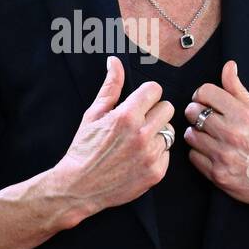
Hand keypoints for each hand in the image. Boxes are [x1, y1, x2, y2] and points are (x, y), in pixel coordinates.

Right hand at [51, 55, 173, 217]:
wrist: (79, 187)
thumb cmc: (84, 149)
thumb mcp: (93, 114)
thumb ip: (110, 86)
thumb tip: (115, 61)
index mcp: (126, 116)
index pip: (155, 90)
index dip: (146, 95)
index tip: (138, 103)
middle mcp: (142, 134)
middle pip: (167, 108)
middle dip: (154, 112)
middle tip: (138, 123)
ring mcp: (151, 155)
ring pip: (169, 131)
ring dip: (157, 134)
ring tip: (137, 142)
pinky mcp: (156, 172)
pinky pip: (167, 153)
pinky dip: (156, 154)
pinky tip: (138, 158)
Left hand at [184, 60, 248, 217]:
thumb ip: (238, 91)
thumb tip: (228, 66)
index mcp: (243, 115)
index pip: (206, 92)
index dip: (202, 95)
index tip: (205, 101)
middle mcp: (232, 133)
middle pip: (193, 112)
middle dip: (196, 113)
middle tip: (205, 119)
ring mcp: (223, 155)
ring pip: (191, 134)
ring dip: (196, 134)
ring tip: (209, 137)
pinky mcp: (217, 174)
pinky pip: (193, 156)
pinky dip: (199, 154)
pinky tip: (211, 152)